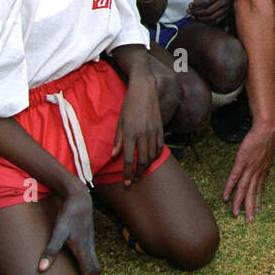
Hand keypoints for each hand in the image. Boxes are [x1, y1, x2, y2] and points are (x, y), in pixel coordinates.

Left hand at [39, 184, 101, 274]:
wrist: (79, 198)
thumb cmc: (68, 215)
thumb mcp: (58, 232)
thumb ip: (51, 250)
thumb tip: (41, 269)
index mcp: (83, 249)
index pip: (88, 273)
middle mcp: (89, 247)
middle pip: (95, 271)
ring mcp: (90, 242)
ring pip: (95, 264)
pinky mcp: (88, 238)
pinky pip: (92, 257)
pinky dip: (90, 267)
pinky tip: (82, 267)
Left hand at [113, 66, 162, 184]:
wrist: (144, 90)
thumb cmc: (128, 105)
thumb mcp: (119, 122)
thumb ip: (117, 141)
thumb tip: (113, 157)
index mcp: (130, 133)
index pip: (128, 160)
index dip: (127, 174)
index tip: (127, 183)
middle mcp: (142, 134)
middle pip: (142, 161)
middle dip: (138, 173)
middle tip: (134, 179)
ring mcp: (153, 132)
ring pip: (152, 156)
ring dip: (147, 166)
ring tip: (141, 171)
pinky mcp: (160, 129)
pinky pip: (160, 148)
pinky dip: (156, 156)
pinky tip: (151, 159)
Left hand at [187, 0, 231, 25]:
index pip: (206, 1)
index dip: (197, 5)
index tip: (190, 5)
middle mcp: (224, 2)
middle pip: (208, 11)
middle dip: (197, 13)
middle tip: (190, 12)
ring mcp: (226, 8)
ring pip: (212, 17)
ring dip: (201, 18)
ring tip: (194, 16)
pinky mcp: (226, 13)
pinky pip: (216, 20)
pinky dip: (208, 21)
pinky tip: (202, 19)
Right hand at [222, 125, 274, 219]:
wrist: (267, 129)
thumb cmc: (267, 137)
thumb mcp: (267, 152)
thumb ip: (263, 160)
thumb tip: (262, 163)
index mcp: (263, 170)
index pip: (259, 189)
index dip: (258, 200)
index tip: (257, 211)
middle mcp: (257, 172)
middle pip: (253, 193)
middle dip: (250, 207)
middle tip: (249, 221)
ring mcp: (249, 168)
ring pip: (244, 189)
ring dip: (239, 203)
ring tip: (236, 214)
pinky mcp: (242, 162)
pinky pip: (234, 178)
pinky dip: (230, 188)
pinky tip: (226, 197)